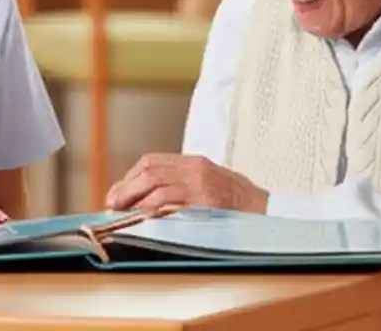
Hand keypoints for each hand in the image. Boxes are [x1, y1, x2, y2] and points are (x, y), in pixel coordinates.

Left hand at [104, 153, 267, 212]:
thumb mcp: (209, 182)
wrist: (269, 212)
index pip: (152, 162)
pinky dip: (153, 211)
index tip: (116, 193)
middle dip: (125, 189)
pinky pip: (173, 205)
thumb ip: (182, 183)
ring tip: (121, 214)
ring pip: (157, 187)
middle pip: (150, 172)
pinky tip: (143, 219)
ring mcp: (202, 186)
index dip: (129, 177)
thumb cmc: (237, 202)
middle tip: (111, 204)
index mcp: (195, 162)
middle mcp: (196, 170)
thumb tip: (144, 199)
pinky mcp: (207, 204)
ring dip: (134, 201)